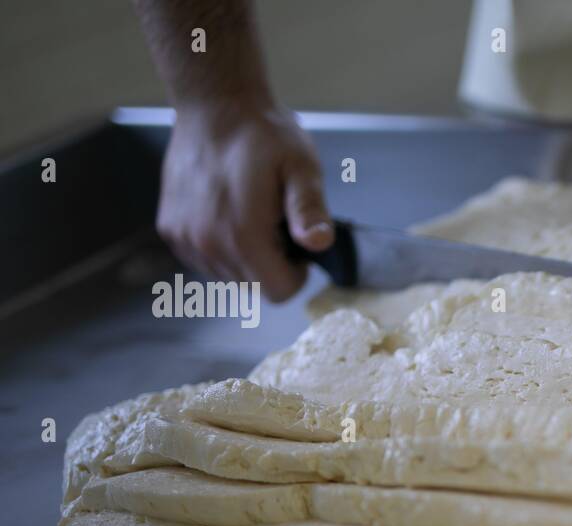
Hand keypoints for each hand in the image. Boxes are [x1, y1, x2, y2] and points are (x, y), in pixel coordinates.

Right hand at [155, 102, 332, 301]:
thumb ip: (309, 209)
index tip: (296, 241)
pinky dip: (221, 246)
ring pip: (229, 277)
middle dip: (271, 263)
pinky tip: (227, 211)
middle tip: (274, 221)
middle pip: (254, 286)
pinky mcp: (170, 230)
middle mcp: (207, 243)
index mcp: (242, 234)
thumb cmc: (264, 134)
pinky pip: (205, 260)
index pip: (278, 292)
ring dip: (245, 256)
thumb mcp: (302, 167)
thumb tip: (319, 243)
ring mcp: (184, 238)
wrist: (214, 106)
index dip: (297, 273)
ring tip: (250, 212)